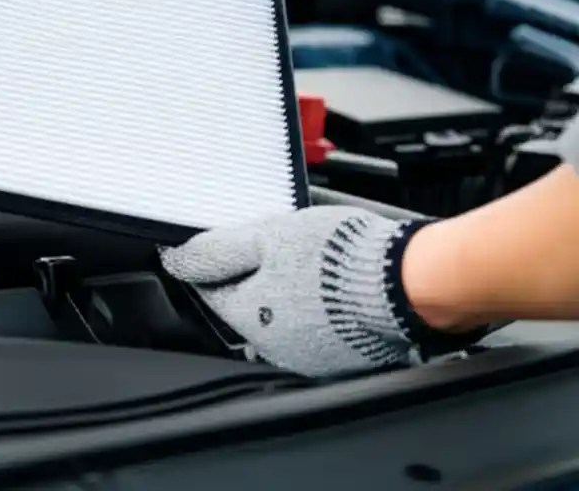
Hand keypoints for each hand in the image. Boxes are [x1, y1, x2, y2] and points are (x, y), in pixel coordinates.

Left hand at [159, 206, 484, 377]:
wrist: (417, 285)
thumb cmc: (345, 260)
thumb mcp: (269, 235)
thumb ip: (218, 249)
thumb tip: (176, 258)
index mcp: (250, 318)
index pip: (210, 290)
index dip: (211, 262)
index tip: (218, 244)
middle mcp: (276, 347)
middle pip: (247, 304)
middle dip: (253, 274)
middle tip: (274, 244)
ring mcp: (312, 356)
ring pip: (283, 315)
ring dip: (287, 289)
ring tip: (310, 258)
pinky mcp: (347, 356)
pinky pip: (319, 327)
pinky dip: (319, 305)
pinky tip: (334, 282)